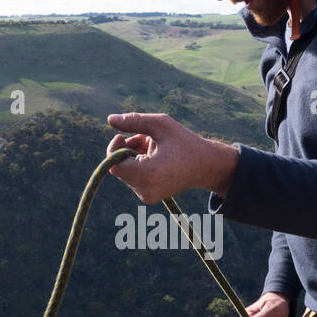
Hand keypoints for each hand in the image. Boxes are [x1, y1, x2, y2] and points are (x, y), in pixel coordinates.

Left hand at [107, 112, 237, 202]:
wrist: (205, 166)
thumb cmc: (184, 143)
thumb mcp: (161, 125)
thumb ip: (134, 121)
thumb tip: (110, 119)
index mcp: (148, 174)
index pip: (114, 164)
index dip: (114, 148)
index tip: (124, 136)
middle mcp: (145, 190)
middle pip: (119, 168)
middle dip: (126, 150)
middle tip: (144, 138)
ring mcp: (147, 196)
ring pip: (125, 173)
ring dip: (133, 157)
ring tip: (152, 146)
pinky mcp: (149, 197)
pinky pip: (133, 179)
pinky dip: (139, 166)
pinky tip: (154, 158)